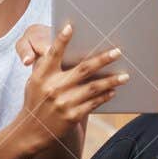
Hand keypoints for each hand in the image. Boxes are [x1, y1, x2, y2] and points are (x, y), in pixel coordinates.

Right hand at [19, 23, 127, 150]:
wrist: (32, 131)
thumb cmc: (36, 100)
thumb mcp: (35, 81)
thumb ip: (48, 67)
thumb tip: (66, 49)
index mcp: (42, 75)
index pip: (53, 54)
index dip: (61, 40)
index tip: (71, 27)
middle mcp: (53, 87)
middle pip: (83, 69)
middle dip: (103, 59)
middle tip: (117, 52)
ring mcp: (63, 103)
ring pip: (93, 88)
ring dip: (111, 81)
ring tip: (125, 76)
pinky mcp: (72, 116)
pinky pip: (93, 103)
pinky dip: (104, 96)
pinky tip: (113, 91)